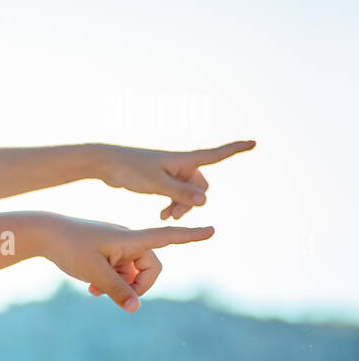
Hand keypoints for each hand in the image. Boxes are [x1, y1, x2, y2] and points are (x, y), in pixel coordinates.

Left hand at [38, 215, 214, 311]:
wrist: (43, 234)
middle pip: (150, 268)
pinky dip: (110, 282)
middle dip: (136, 285)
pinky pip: (119, 272)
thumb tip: (136, 308)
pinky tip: (91, 289)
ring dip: (119, 286)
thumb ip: (116, 290)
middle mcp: (128, 241)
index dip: (190, 236)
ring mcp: (117, 247)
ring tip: (94, 292)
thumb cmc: (68, 247)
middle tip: (112, 296)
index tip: (212, 231)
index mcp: (130, 238)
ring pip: (132, 274)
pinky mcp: (106, 253)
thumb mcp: (93, 272)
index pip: (166, 236)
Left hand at [97, 140, 254, 220]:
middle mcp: (180, 164)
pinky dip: (172, 205)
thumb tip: (204, 202)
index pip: (216, 155)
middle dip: (192, 202)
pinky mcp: (160, 179)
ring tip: (164, 217)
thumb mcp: (156, 184)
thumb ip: (180, 193)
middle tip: (173, 215)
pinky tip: (161, 215)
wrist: (106, 164)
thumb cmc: (130, 169)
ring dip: (181, 206)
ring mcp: (170, 172)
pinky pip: (175, 194)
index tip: (254, 143)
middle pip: (200, 186)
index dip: (236, 150)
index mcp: (183, 160)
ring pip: (187, 193)